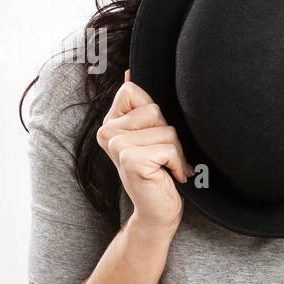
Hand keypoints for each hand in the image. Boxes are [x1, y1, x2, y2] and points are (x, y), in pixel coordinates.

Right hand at [97, 68, 193, 233]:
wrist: (157, 212)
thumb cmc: (159, 172)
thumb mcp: (151, 135)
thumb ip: (140, 106)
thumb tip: (129, 71)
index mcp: (109, 123)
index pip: (133, 90)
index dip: (153, 113)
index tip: (150, 138)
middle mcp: (106, 132)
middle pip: (154, 109)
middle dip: (168, 133)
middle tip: (161, 157)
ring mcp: (116, 145)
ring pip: (166, 130)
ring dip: (175, 151)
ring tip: (166, 168)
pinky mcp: (131, 159)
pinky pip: (170, 148)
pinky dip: (177, 164)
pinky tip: (168, 177)